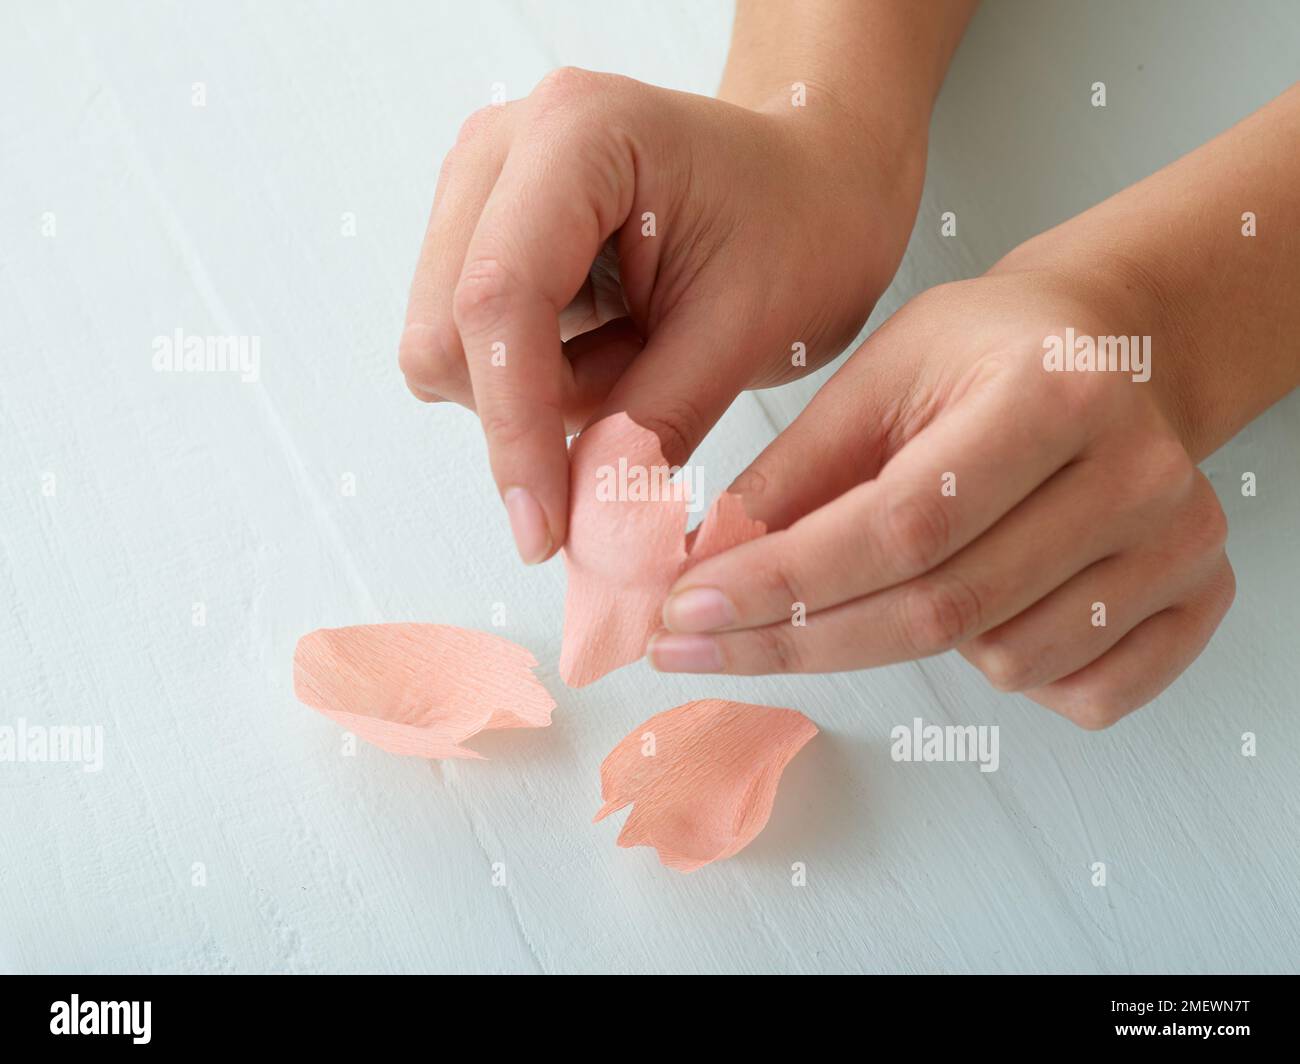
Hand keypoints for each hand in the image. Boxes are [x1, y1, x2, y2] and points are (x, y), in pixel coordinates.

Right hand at [399, 67, 924, 562]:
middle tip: (632, 415)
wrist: (812, 188)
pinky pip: (469, 351)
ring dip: (537, 394)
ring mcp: (481, 188)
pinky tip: (611, 343)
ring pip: (446, 351)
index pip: (499, 299)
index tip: (542, 529)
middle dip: (525, 411)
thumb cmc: (801, 230)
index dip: (514, 428)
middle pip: (445, 332)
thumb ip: (652, 429)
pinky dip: (537, 381)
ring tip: (638, 355)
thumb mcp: (746, 334)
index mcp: (577, 133)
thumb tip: (583, 527)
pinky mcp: (479, 233)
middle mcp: (503, 147)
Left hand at [651, 265, 1235, 728]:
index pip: (899, 524)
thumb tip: (700, 568)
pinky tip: (988, 605)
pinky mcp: (1202, 597)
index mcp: (1051, 392)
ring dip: (915, 642)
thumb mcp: (877, 377)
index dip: (781, 583)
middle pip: (942, 610)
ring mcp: (1181, 543)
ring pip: (1006, 660)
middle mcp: (1136, 472)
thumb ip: (795, 474)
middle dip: (797, 642)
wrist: (1109, 351)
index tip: (681, 615)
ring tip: (904, 573)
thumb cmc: (982, 356)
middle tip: (696, 648)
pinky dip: (1013, 673)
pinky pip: (1083, 696)